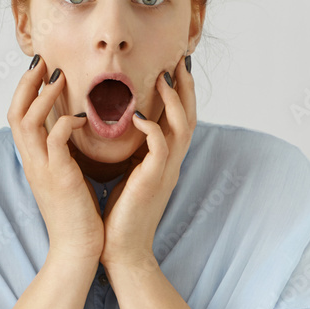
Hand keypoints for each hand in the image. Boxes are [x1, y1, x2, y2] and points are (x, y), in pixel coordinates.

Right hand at [8, 55, 103, 260]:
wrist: (78, 249)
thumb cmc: (77, 214)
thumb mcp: (65, 176)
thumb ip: (62, 152)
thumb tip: (70, 129)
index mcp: (33, 159)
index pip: (18, 116)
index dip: (25, 90)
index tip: (40, 69)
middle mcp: (31, 161)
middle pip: (15, 112)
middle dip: (27, 84)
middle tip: (41, 61)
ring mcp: (42, 168)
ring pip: (28, 122)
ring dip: (43, 97)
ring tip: (60, 78)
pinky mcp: (59, 177)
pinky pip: (56, 140)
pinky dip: (65, 123)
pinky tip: (82, 117)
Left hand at [101, 54, 195, 271]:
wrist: (120, 250)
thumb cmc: (120, 214)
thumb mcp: (126, 173)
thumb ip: (132, 151)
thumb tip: (123, 126)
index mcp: (163, 160)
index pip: (178, 117)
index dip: (178, 91)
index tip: (171, 65)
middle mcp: (170, 163)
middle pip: (189, 116)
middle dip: (185, 86)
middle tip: (180, 58)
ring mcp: (165, 172)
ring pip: (181, 128)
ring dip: (174, 100)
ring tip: (164, 76)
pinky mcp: (153, 182)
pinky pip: (159, 148)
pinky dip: (152, 128)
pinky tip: (140, 113)